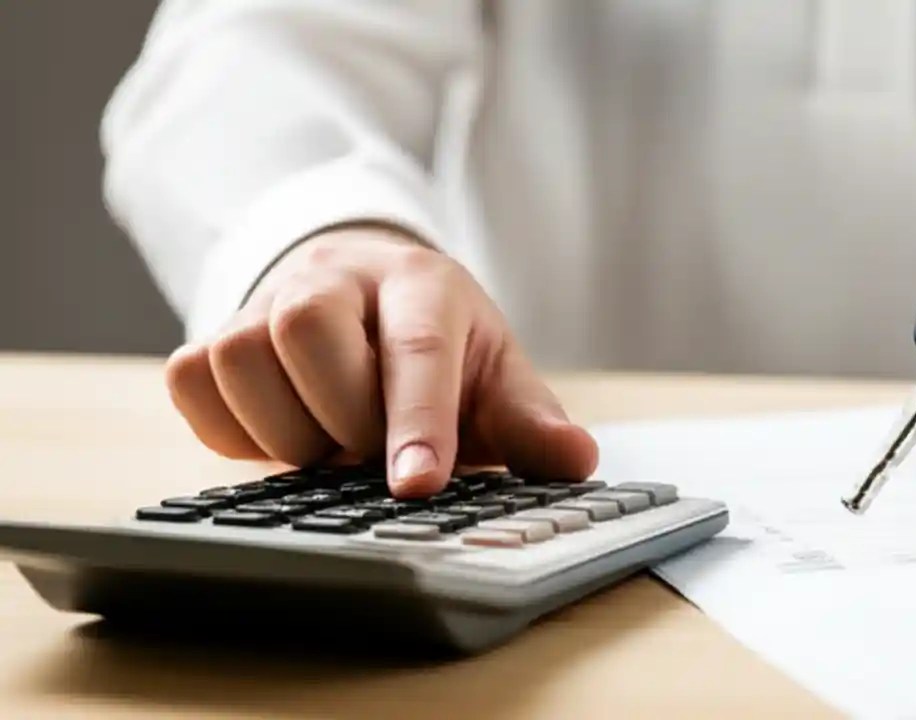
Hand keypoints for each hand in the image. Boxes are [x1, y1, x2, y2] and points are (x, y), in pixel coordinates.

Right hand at [163, 224, 598, 495]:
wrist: (367, 297)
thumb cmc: (439, 346)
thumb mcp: (495, 374)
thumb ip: (530, 421)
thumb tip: (577, 459)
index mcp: (421, 285)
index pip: (414, 347)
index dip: (415, 418)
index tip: (417, 484)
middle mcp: (336, 280)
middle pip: (307, 332)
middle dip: (343, 419)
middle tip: (371, 452)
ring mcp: (266, 302)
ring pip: (240, 358)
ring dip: (287, 430)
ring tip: (331, 444)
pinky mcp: (213, 335)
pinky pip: (194, 382)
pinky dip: (233, 428)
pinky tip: (284, 434)